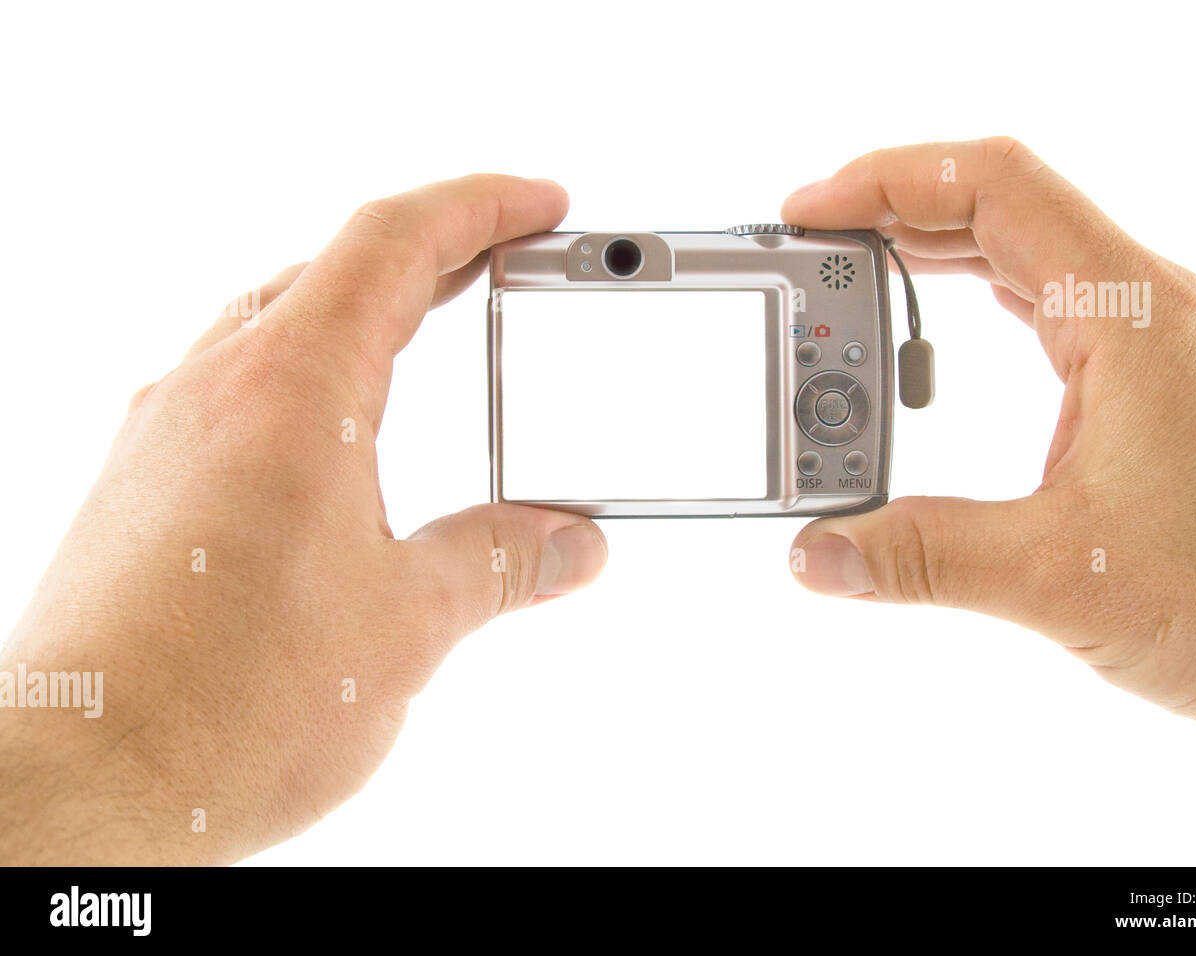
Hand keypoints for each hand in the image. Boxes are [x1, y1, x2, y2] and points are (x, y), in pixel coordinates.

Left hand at [0, 175, 607, 863]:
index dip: (479, 207)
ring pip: (273, 321)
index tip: (537, 204)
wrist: (79, 784)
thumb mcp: (405, 626)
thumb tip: (568, 543)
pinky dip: (304, 374)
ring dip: (359, 309)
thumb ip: (498, 565)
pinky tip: (333, 438)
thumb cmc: (219, 704)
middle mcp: (212, 390)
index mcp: (291, 391)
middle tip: (500, 259)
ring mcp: (163, 434)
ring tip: (426, 331)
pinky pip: (231, 386)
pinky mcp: (139, 485)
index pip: (393, 243)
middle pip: (332, 267)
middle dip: (430, 252)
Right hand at [783, 138, 1195, 723]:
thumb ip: (928, 558)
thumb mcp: (1066, 579)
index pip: (997, 187)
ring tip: (856, 295)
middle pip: (1004, 209)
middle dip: (894, 219)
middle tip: (810, 259)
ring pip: (1033, 258)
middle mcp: (1152, 309)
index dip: (890, 180)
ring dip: (938, 263)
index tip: (809, 214)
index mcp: (1133, 317)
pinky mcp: (1164, 384)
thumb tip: (817, 555)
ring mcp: (1163, 343)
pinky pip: (1059, 309)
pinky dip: (982, 308)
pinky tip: (946, 347)